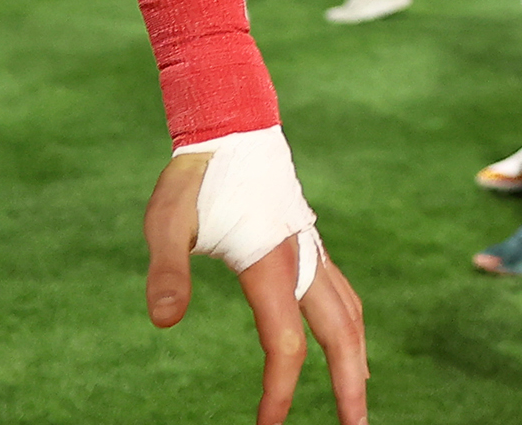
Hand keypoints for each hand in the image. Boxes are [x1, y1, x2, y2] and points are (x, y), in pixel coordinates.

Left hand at [143, 147, 368, 424]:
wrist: (233, 125)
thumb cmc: (195, 176)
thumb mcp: (166, 220)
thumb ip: (166, 270)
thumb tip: (164, 322)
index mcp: (270, 263)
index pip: (285, 343)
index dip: (279, 391)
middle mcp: (302, 260)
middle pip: (341, 334)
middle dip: (350, 386)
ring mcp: (312, 251)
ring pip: (350, 314)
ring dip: (357, 359)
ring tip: (358, 399)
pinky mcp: (310, 245)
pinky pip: (342, 295)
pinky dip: (351, 329)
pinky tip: (347, 344)